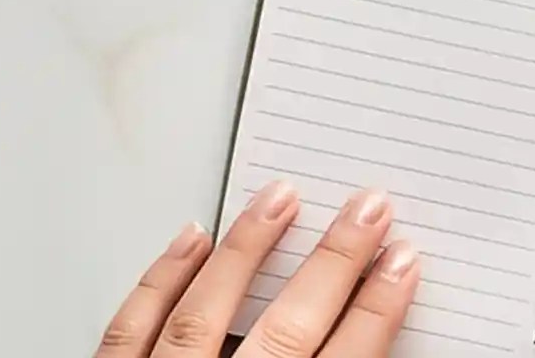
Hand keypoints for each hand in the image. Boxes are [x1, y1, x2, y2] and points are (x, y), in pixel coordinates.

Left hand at [95, 181, 419, 357]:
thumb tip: (369, 335)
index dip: (378, 308)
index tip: (403, 262)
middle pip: (285, 329)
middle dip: (334, 262)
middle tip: (368, 208)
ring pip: (202, 313)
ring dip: (248, 248)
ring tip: (282, 198)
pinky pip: (130, 329)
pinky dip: (161, 279)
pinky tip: (190, 240)